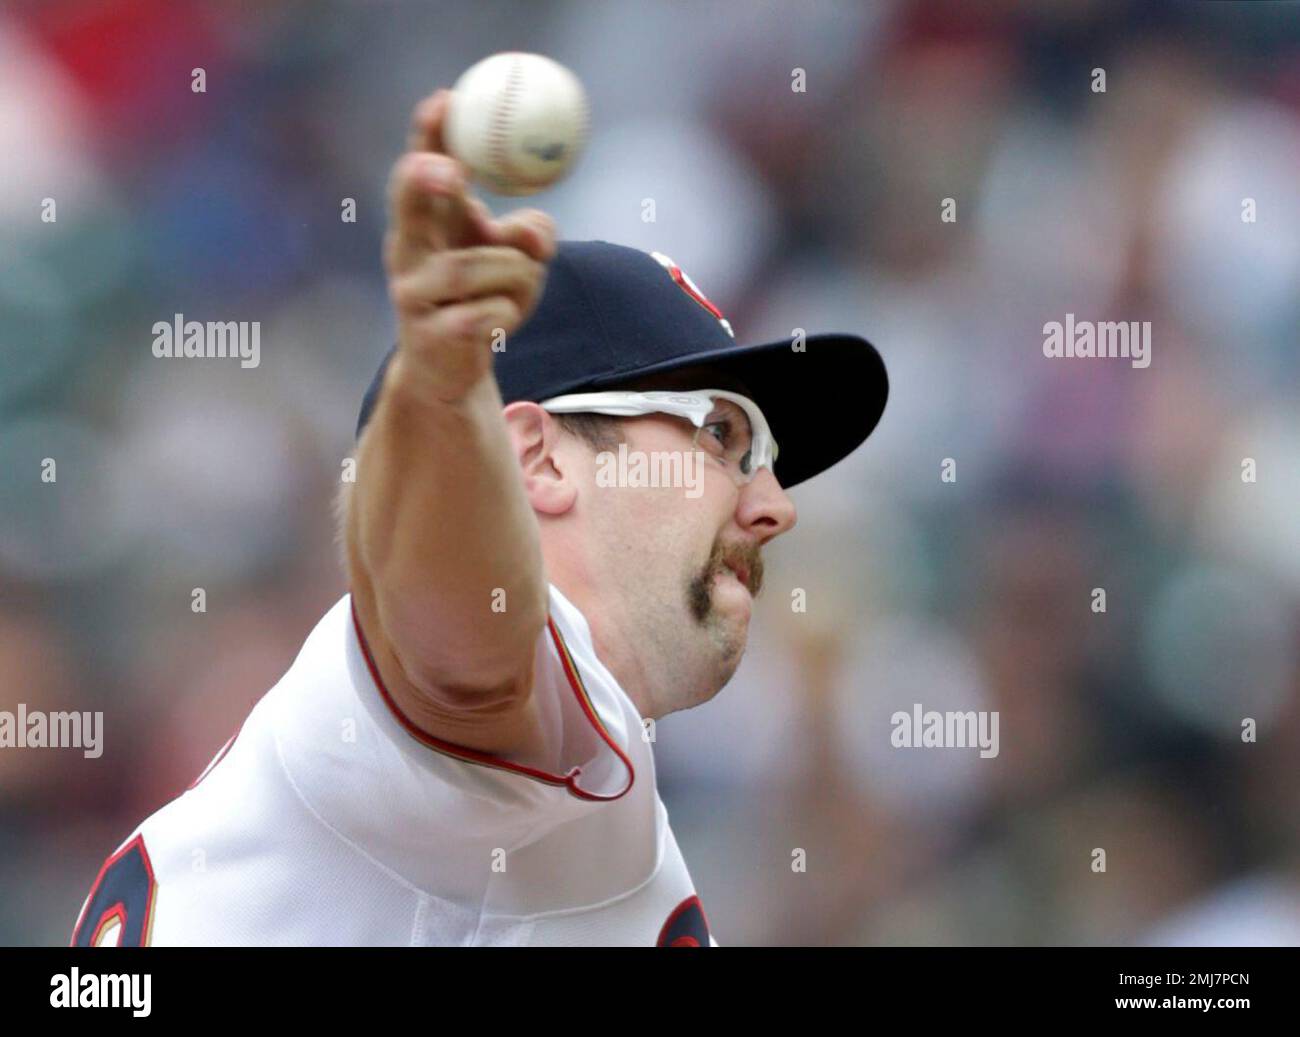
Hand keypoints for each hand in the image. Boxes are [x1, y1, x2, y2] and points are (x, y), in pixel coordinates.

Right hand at [383, 89, 557, 402]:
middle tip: (451, 171)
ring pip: (475, 267)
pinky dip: (511, 313)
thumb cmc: (481, 298)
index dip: (428, 134)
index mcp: (424, 223)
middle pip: (408, 205)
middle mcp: (407, 252)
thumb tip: (538, 235)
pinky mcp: (431, 335)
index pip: (419, 169)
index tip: (445, 100)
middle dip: (424, 179)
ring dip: (517, 275)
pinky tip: (503, 324)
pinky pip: (489, 313)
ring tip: (520, 288)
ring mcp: (412, 294)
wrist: (450, 369)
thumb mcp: (511, 258)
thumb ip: (528, 235)